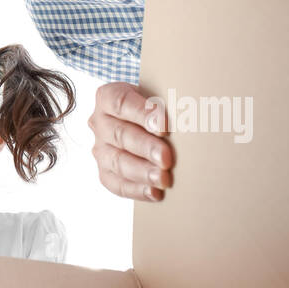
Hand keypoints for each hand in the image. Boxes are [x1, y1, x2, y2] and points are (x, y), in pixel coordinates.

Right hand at [88, 83, 173, 200]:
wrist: (143, 120)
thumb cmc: (153, 105)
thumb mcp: (156, 94)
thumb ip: (166, 100)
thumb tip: (189, 114)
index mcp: (107, 97)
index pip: (121, 102)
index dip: (142, 113)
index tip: (164, 126)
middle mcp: (100, 123)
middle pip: (120, 134)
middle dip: (145, 147)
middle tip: (166, 158)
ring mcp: (100, 148)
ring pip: (117, 161)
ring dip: (142, 172)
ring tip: (163, 179)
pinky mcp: (105, 171)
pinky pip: (116, 184)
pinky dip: (136, 189)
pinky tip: (155, 193)